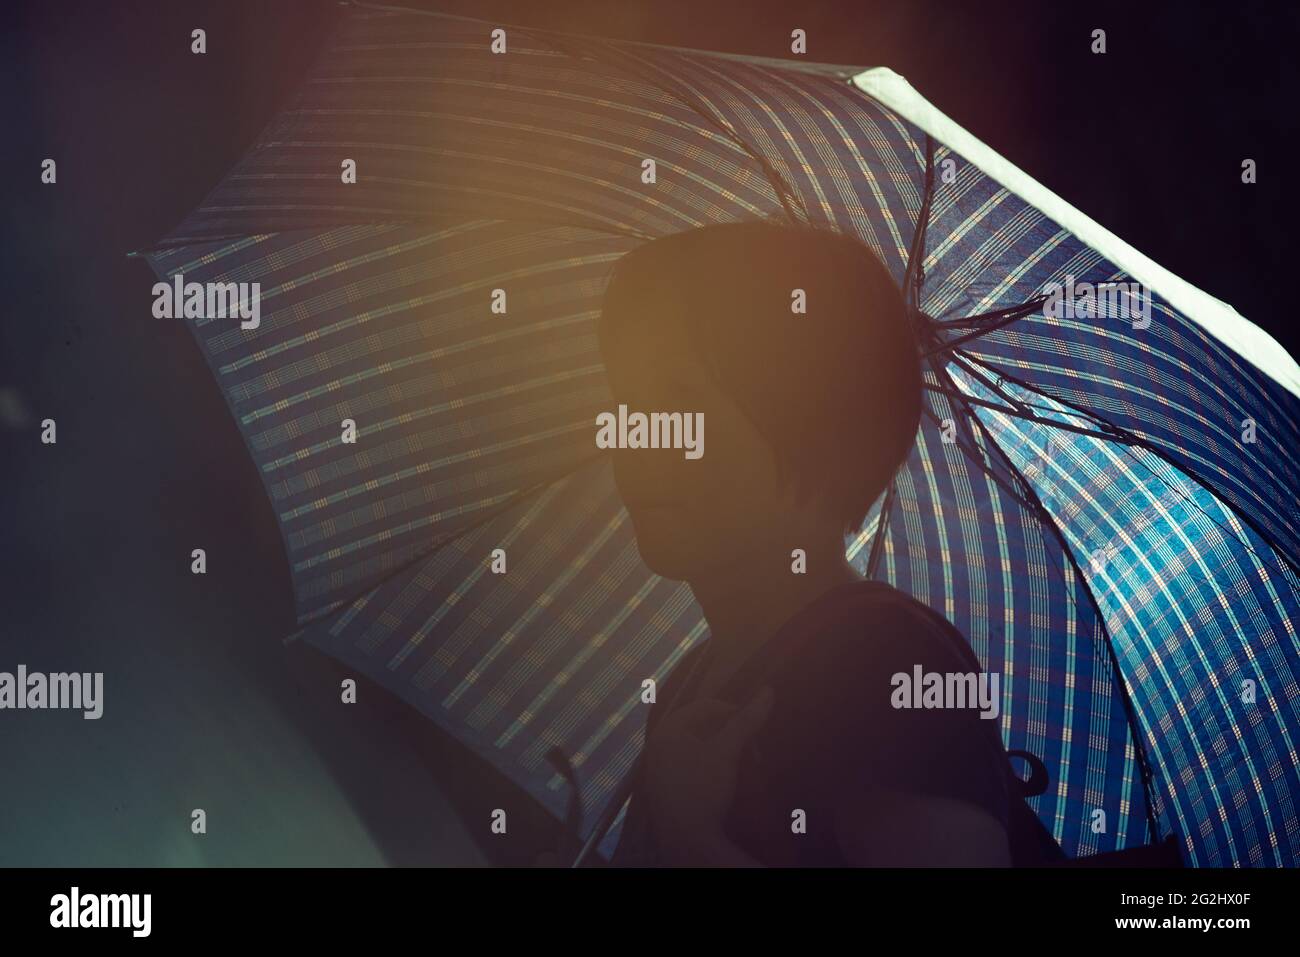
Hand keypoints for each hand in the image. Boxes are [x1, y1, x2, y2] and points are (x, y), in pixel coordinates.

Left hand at [641, 687, 773, 864]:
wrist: (687, 839)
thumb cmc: (703, 787)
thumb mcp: (727, 750)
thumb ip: (746, 720)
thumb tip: (768, 691)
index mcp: (668, 729)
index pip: (704, 706)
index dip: (733, 711)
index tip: (753, 725)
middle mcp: (658, 743)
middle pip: (699, 725)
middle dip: (727, 731)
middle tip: (749, 745)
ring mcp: (659, 766)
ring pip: (696, 745)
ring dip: (720, 748)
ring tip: (740, 760)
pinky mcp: (665, 786)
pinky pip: (689, 763)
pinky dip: (709, 764)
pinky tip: (723, 777)